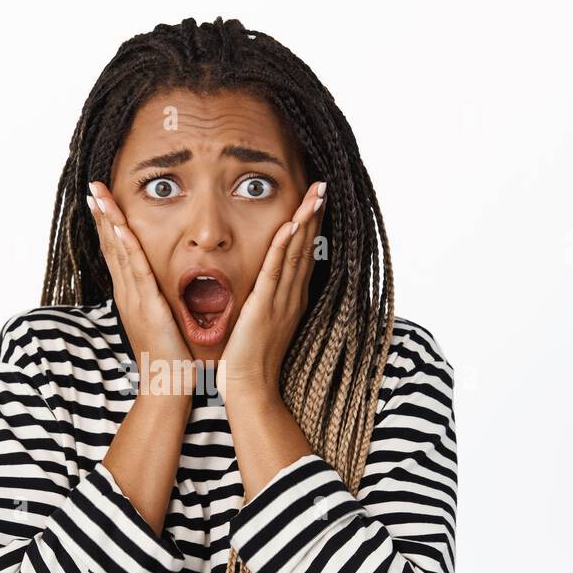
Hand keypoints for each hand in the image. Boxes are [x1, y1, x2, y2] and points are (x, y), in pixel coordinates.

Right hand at [86, 181, 195, 395]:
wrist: (167, 384)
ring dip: (109, 222)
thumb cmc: (169, 355)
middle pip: (111, 245)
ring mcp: (134, 299)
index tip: (101, 200)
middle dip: (103, 214)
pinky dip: (128, 249)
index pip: (117, 251)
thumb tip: (160, 285)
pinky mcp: (148, 306)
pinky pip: (137, 272)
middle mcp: (127, 293)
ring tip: (99, 197)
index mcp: (131, 294)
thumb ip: (158, 299)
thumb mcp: (161, 318)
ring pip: (119, 252)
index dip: (109, 224)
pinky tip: (121, 229)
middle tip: (93, 187)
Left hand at [217, 180, 325, 404]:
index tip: (316, 201)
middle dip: (315, 214)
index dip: (311, 226)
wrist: (249, 388)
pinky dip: (284, 244)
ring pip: (297, 252)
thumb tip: (262, 289)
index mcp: (291, 300)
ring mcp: (281, 300)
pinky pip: (276, 269)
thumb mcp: (262, 325)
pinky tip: (292, 223)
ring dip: (306, 219)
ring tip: (316, 192)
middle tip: (323, 184)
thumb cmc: (249, 362)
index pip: (304, 255)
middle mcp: (292, 296)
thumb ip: (264, 303)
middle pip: (307, 247)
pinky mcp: (265, 305)